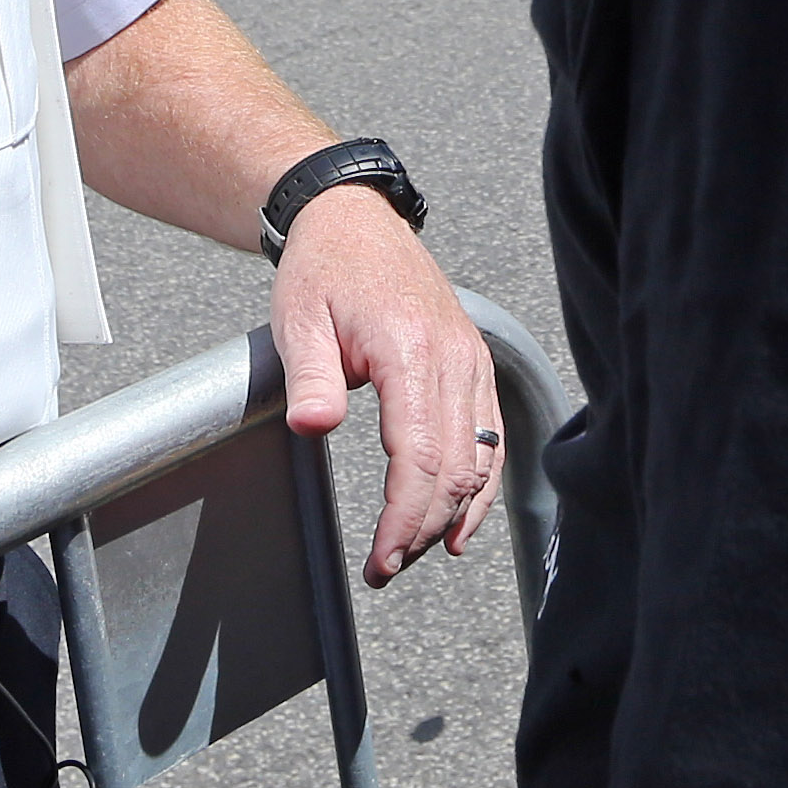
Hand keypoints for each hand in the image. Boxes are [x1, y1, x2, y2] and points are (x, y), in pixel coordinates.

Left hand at [270, 187, 503, 585]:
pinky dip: (480, 484)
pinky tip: (459, 521)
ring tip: (415, 553)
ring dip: (453, 514)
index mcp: (410, 349)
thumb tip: (311, 427)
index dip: (403, 518)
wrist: (353, 220)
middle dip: (423, 528)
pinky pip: (489, 435)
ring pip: (480, 457)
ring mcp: (470, 359)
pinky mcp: (473, 363)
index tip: (381, 560)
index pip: (419, 455)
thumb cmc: (323, 270)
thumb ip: (310, 377)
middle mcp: (453, 356)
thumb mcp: (298, 319)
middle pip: (455, 467)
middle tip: (386, 568)